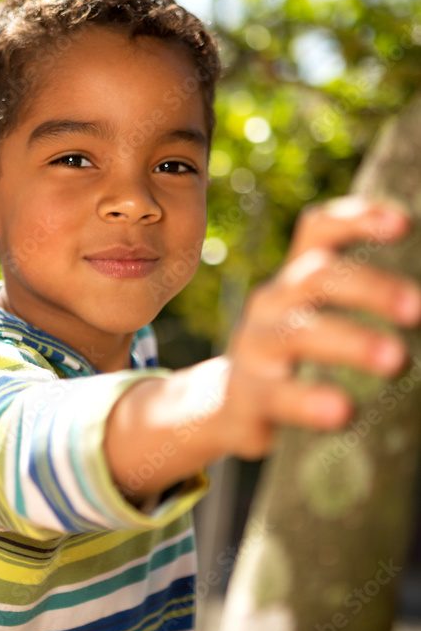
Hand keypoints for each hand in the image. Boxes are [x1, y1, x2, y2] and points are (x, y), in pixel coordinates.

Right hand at [214, 196, 420, 460]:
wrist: (229, 405)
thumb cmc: (297, 358)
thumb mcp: (321, 321)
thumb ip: (365, 303)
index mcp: (297, 278)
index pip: (319, 231)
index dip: (357, 219)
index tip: (404, 224)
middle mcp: (274, 301)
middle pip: (319, 276)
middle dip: (372, 288)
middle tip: (417, 310)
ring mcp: (256, 345)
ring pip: (299, 332)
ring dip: (353, 342)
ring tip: (397, 360)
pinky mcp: (246, 395)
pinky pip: (278, 395)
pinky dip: (311, 401)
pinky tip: (343, 411)